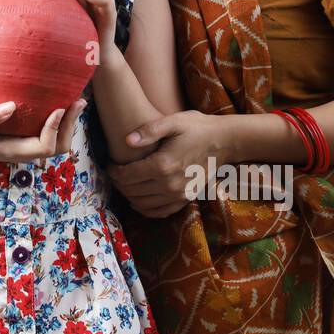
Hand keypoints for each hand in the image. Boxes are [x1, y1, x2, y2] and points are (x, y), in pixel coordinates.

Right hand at [0, 98, 85, 168]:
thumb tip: (12, 105)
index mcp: (15, 150)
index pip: (45, 146)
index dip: (54, 129)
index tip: (58, 108)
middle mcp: (25, 151)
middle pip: (58, 147)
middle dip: (70, 126)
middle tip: (78, 101)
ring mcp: (27, 146)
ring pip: (58, 142)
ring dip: (69, 124)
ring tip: (76, 101)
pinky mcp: (26, 138)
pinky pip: (51, 134)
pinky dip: (61, 122)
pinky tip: (62, 104)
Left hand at [106, 110, 227, 217]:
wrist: (224, 141)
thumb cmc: (197, 128)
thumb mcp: (174, 121)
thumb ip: (149, 130)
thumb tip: (127, 140)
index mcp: (163, 165)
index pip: (127, 175)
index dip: (113, 171)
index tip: (108, 164)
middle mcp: (170, 184)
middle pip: (132, 191)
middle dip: (118, 183)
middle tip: (113, 173)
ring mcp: (179, 194)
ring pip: (143, 204)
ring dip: (129, 196)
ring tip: (123, 184)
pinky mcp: (186, 199)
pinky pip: (160, 212)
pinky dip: (145, 209)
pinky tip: (138, 200)